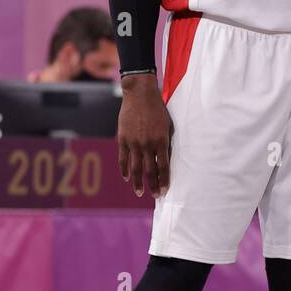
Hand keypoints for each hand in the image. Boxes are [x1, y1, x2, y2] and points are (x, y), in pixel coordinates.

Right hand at [117, 74, 172, 197]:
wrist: (140, 95)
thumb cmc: (158, 109)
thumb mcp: (168, 125)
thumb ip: (166, 142)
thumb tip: (165, 159)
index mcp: (161, 141)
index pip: (163, 167)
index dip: (164, 181)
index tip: (164, 191)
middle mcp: (147, 144)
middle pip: (150, 170)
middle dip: (153, 185)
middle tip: (155, 196)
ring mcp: (134, 142)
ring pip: (135, 168)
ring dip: (138, 182)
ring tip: (140, 193)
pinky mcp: (123, 139)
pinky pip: (123, 158)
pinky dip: (124, 169)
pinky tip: (127, 178)